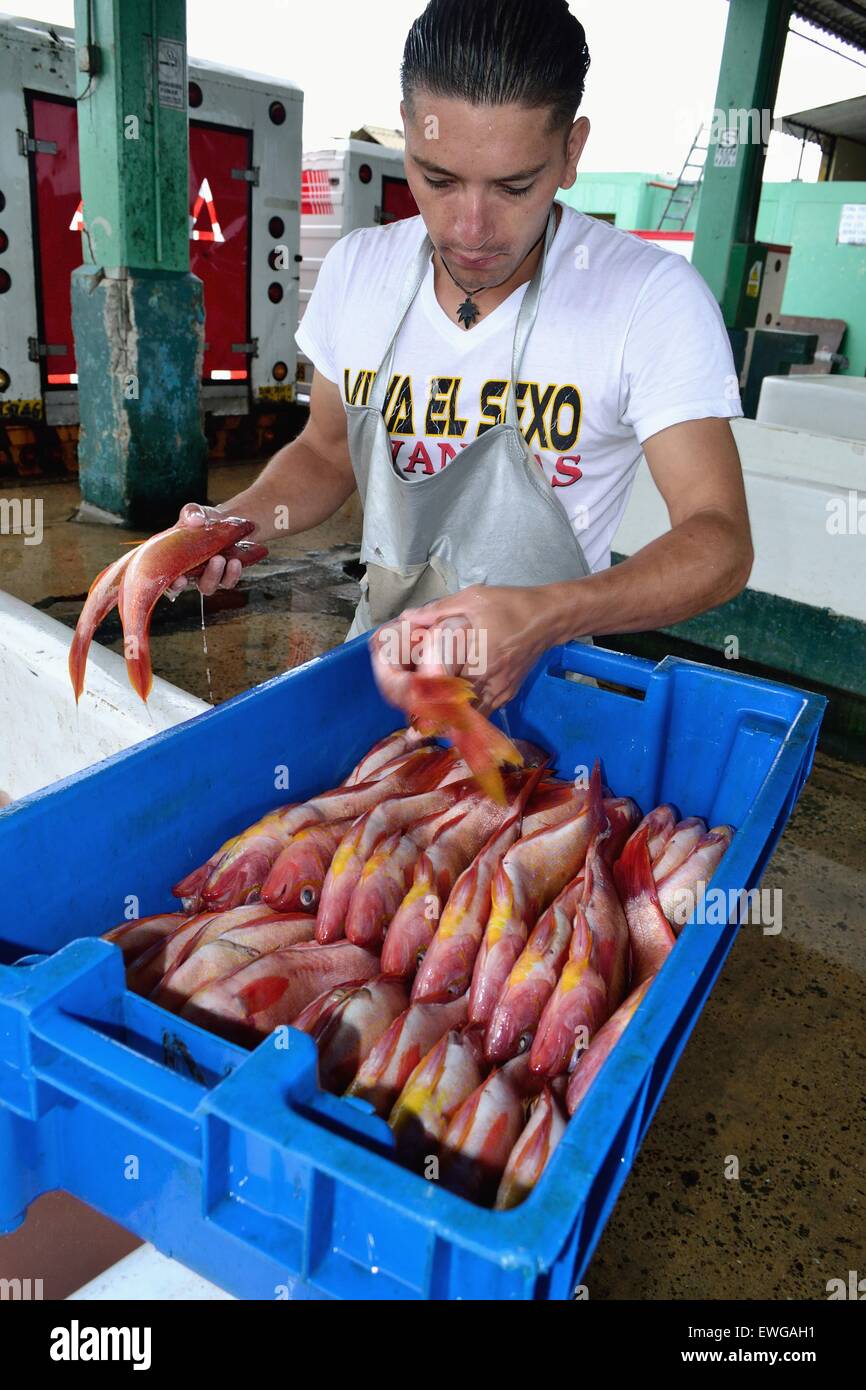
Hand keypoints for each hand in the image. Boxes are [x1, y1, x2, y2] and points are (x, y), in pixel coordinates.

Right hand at [166, 503, 245, 597]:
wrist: (225, 521)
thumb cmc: (203, 520)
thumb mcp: (195, 512)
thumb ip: (192, 513)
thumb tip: (197, 520)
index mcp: (175, 559)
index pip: (168, 579)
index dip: (172, 585)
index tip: (180, 579)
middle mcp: (190, 572)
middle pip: (191, 586)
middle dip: (202, 578)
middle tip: (214, 559)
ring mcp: (208, 576)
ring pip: (209, 586)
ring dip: (216, 575)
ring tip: (223, 558)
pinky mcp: (225, 576)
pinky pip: (227, 582)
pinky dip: (232, 574)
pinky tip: (236, 562)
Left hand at [372, 586, 561, 714]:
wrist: (549, 617)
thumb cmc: (510, 606)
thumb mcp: (473, 599)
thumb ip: (438, 610)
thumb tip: (408, 617)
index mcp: (477, 662)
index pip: (445, 692)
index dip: (424, 697)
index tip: (409, 696)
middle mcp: (489, 683)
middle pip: (456, 711)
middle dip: (434, 711)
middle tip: (416, 706)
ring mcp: (500, 692)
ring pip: (471, 716)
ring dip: (452, 715)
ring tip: (432, 709)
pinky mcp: (508, 693)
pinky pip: (485, 710)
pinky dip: (469, 711)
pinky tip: (457, 704)